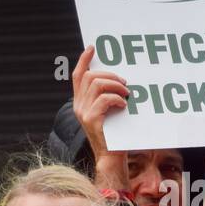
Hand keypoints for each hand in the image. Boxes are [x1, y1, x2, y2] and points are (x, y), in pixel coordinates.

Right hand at [71, 45, 129, 167]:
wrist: (111, 158)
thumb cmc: (115, 135)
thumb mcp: (108, 113)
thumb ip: (107, 97)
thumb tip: (120, 79)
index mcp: (80, 102)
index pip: (77, 76)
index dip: (84, 60)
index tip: (92, 48)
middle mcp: (78, 106)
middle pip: (89, 76)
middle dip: (109, 75)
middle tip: (125, 82)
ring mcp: (83, 113)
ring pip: (96, 84)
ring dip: (115, 85)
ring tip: (126, 92)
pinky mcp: (91, 120)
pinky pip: (104, 99)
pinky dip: (117, 98)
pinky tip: (124, 105)